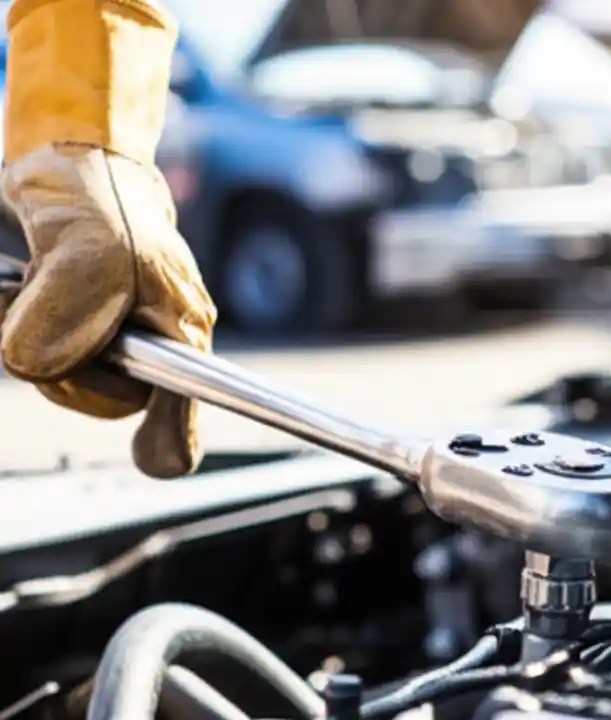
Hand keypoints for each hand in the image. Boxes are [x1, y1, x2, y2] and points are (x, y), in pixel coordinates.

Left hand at [0, 143, 216, 477]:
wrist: (65, 166)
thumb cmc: (97, 200)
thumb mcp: (85, 248)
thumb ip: (66, 311)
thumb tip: (31, 366)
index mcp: (181, 326)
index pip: (185, 396)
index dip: (172, 430)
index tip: (156, 460)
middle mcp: (154, 343)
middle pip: (108, 398)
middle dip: (60, 365)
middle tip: (32, 313)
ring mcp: (111, 341)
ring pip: (62, 377)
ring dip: (23, 339)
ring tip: (19, 288)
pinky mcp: (67, 333)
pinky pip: (36, 358)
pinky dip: (13, 329)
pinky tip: (14, 295)